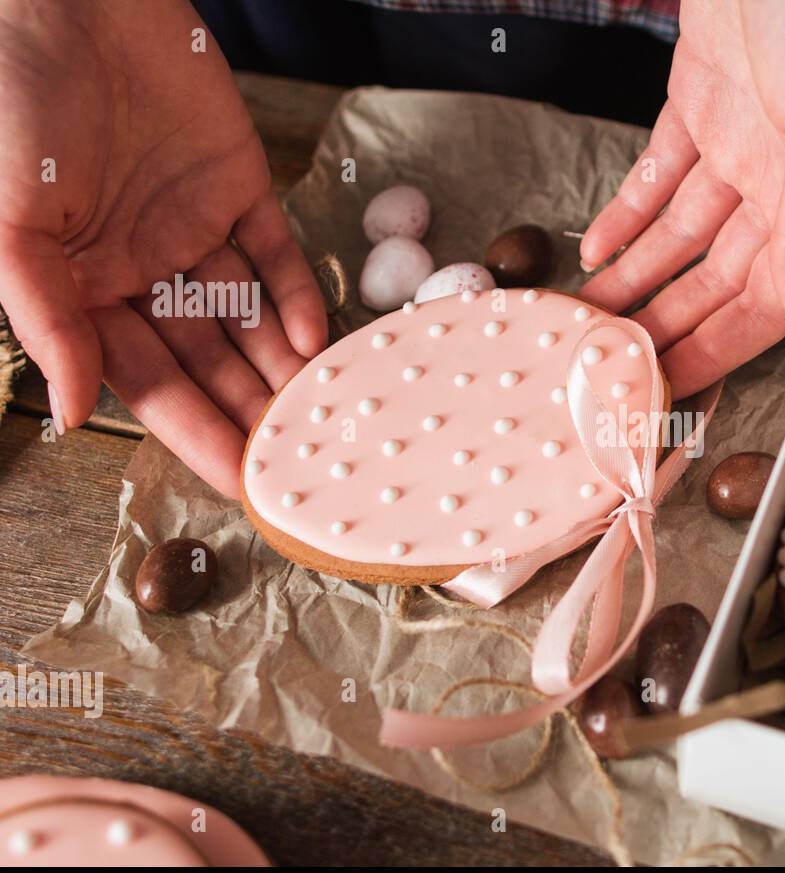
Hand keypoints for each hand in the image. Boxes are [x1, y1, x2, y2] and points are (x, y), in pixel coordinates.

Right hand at [0, 0, 325, 497]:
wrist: (68, 1)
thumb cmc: (15, 110)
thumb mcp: (11, 226)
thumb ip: (46, 321)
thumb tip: (72, 418)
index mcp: (82, 287)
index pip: (148, 380)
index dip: (194, 433)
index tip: (240, 484)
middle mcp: (142, 268)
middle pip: (208, 360)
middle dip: (251, 412)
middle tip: (300, 464)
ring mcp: (193, 226)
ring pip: (247, 314)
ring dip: (283, 365)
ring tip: (325, 415)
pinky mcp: (237, 182)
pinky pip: (274, 251)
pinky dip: (296, 293)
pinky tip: (318, 340)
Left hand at [579, 0, 784, 396]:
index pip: (763, 306)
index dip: (712, 355)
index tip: (663, 396)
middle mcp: (783, 182)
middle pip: (713, 281)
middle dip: (663, 328)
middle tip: (609, 373)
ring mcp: (740, 143)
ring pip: (680, 236)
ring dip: (636, 280)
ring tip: (590, 323)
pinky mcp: (701, 101)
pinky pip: (659, 177)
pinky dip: (628, 214)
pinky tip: (597, 251)